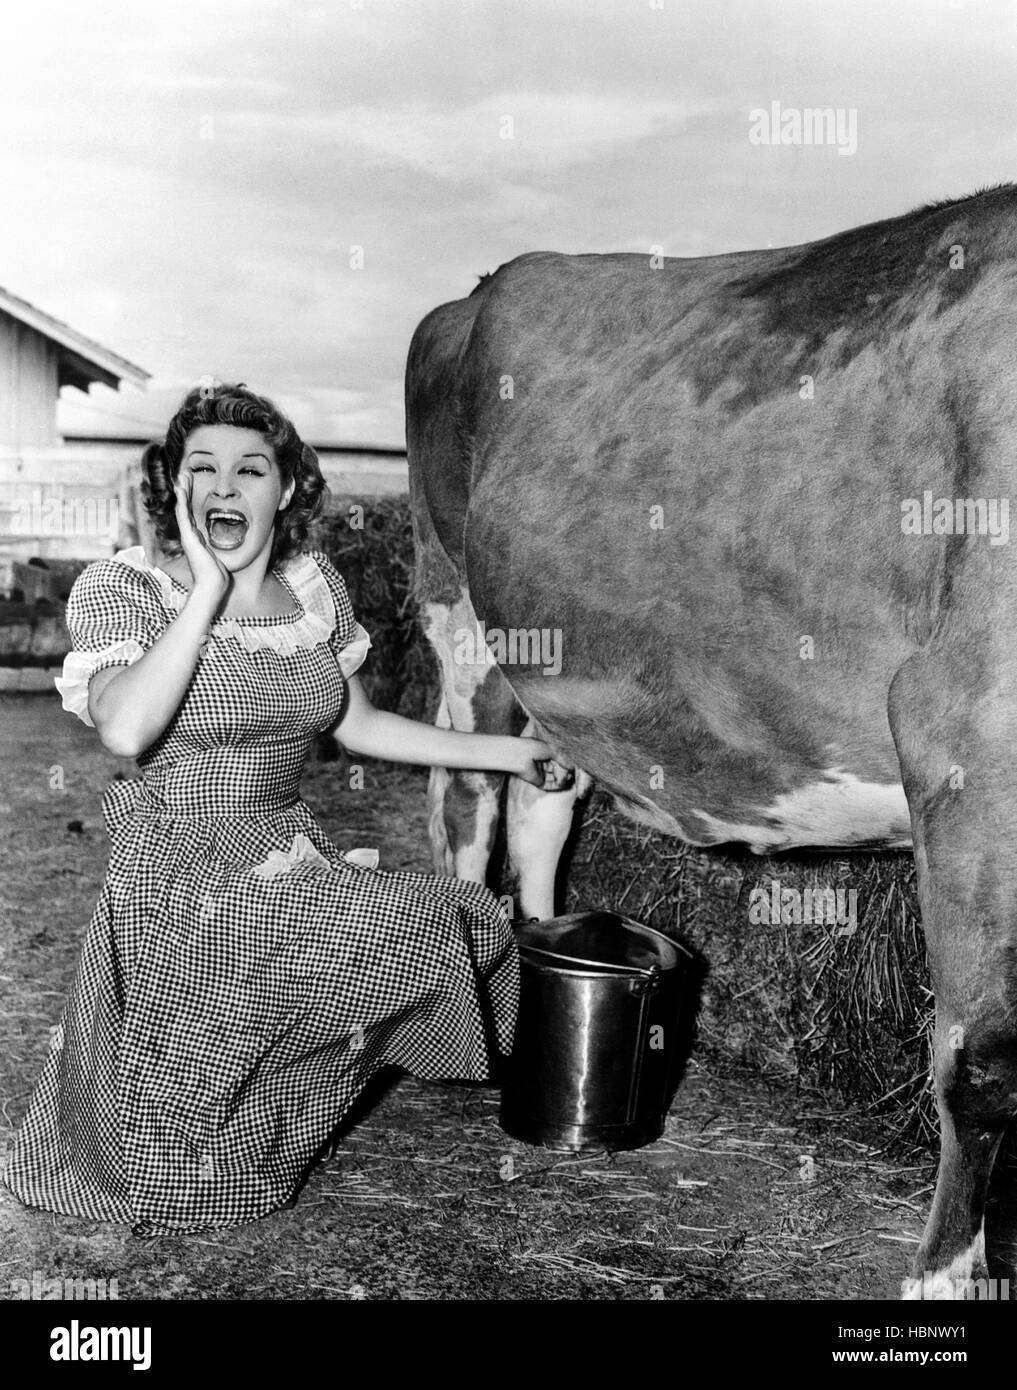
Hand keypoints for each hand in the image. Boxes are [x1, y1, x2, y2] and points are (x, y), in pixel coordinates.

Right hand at [173, 476, 229, 599]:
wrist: (211, 585)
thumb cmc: (216, 576)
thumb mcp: (218, 559)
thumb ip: (217, 553)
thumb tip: (224, 554)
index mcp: (197, 539)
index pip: (192, 515)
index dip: (190, 500)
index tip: (190, 486)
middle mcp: (190, 536)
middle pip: (186, 508)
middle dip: (186, 491)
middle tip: (184, 474)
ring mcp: (188, 536)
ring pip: (183, 509)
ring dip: (182, 492)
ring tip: (181, 476)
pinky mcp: (189, 537)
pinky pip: (184, 516)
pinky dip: (181, 502)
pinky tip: (180, 490)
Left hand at [513, 736, 575, 790]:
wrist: (519, 756)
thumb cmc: (533, 748)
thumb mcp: (552, 750)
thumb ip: (563, 758)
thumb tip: (573, 766)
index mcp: (543, 753)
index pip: (558, 759)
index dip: (566, 763)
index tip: (574, 765)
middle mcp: (541, 763)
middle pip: (557, 769)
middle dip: (565, 772)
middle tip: (573, 773)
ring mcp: (540, 773)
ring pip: (555, 778)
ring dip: (563, 779)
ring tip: (571, 779)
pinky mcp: (538, 782)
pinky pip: (550, 785)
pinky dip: (557, 786)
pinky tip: (564, 784)